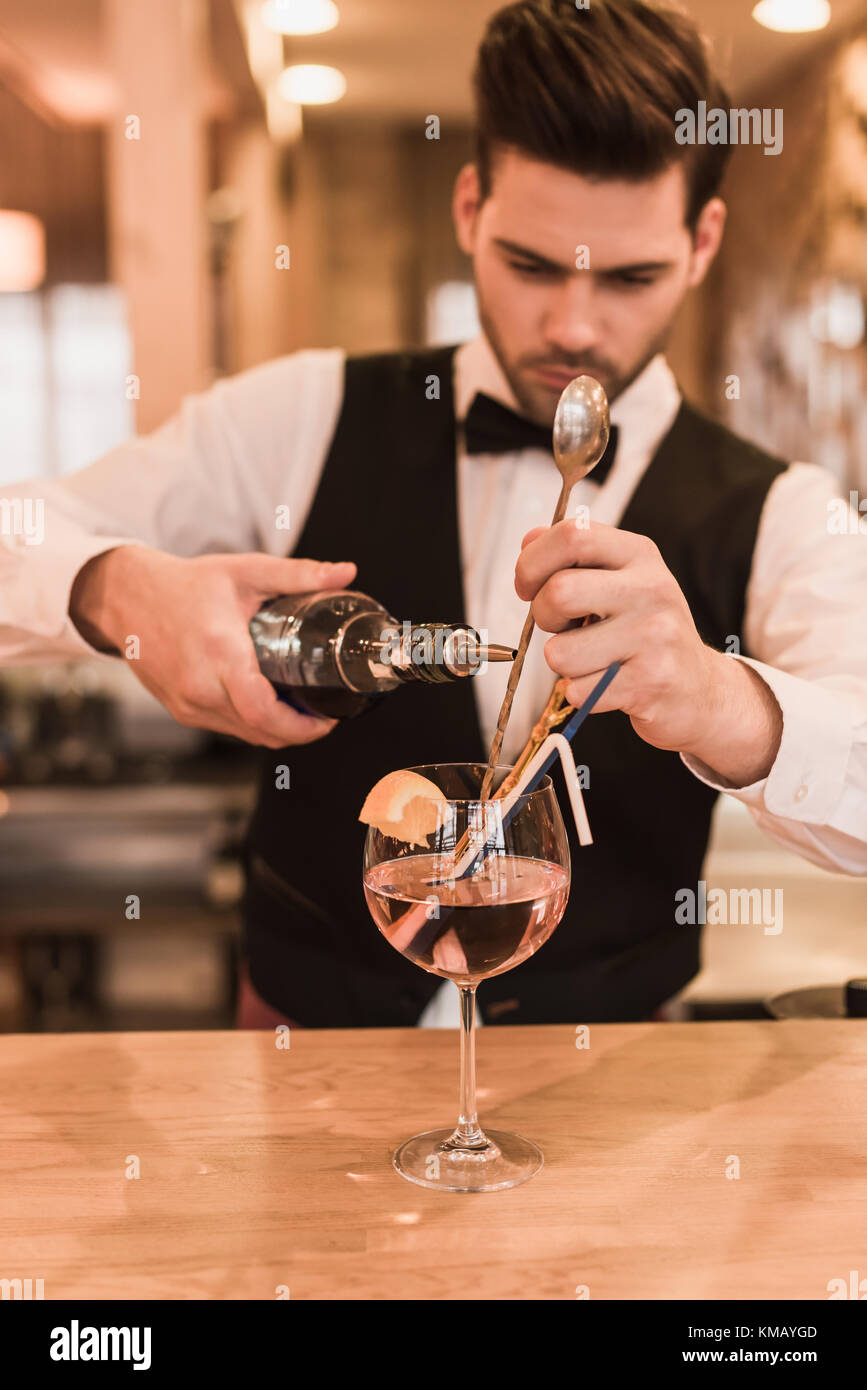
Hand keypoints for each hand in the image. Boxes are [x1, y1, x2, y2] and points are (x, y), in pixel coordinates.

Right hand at [69, 546, 356, 747]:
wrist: (127, 597)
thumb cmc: (186, 585)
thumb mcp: (246, 572)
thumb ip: (299, 575)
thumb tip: (346, 573)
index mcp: (220, 654)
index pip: (262, 712)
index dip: (301, 726)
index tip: (327, 718)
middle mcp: (200, 687)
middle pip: (260, 731)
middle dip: (297, 732)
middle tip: (322, 715)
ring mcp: (187, 704)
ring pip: (243, 735)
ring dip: (274, 730)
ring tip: (299, 710)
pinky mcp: (180, 710)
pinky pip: (224, 727)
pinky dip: (250, 723)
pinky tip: (266, 705)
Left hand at [515, 519, 781, 783]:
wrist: (700, 689)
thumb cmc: (647, 631)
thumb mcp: (621, 581)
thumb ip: (575, 559)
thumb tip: (528, 542)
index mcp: (640, 555)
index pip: (573, 535)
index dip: (533, 562)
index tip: (528, 587)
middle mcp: (652, 589)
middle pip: (558, 592)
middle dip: (543, 617)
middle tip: (560, 627)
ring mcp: (654, 637)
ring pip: (559, 653)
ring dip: (563, 665)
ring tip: (593, 660)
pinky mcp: (650, 682)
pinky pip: (577, 691)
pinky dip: (581, 693)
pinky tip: (608, 685)